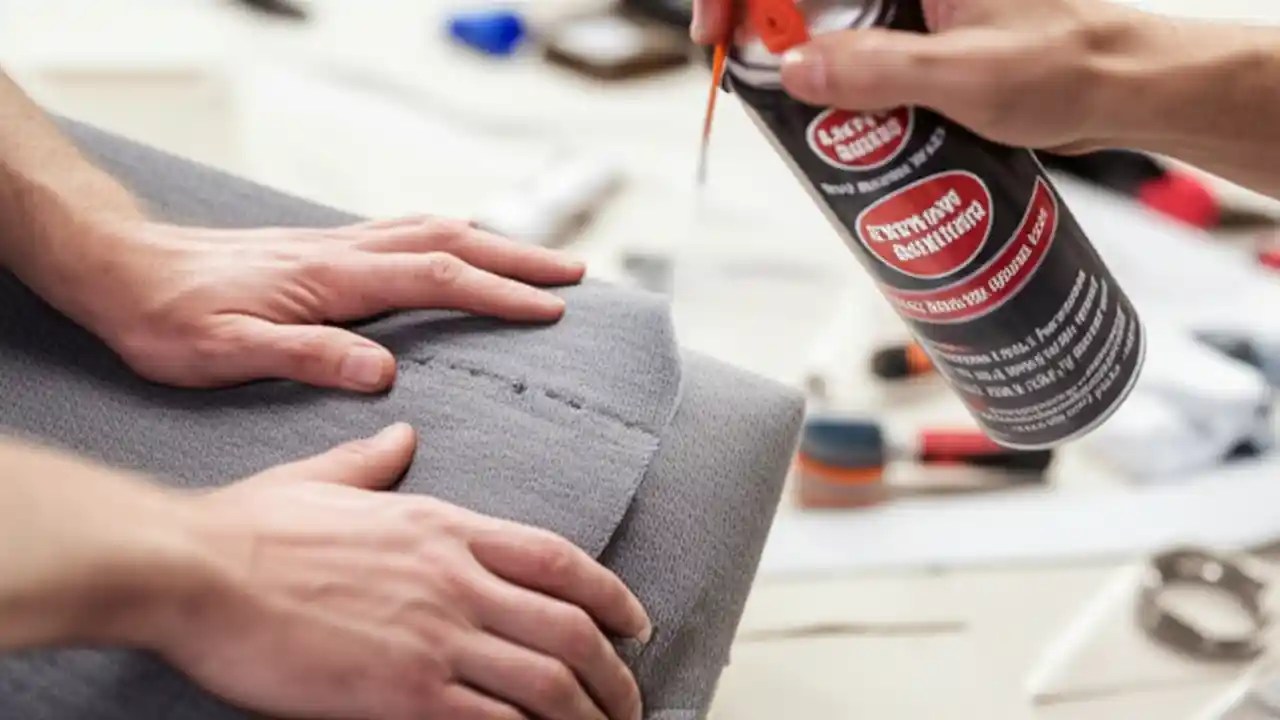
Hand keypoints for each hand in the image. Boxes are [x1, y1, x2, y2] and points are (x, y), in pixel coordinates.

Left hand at [21, 216, 584, 391]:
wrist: (124, 272)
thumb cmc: (170, 319)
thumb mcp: (227, 353)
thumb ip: (307, 356)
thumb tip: (383, 375)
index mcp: (333, 280)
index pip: (436, 279)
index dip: (498, 292)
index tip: (549, 308)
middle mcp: (343, 252)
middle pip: (451, 241)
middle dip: (518, 256)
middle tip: (574, 272)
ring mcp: (336, 245)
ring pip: (432, 229)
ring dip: (492, 241)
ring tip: (539, 258)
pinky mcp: (324, 250)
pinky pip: (406, 232)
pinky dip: (452, 237)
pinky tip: (460, 250)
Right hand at [155, 424, 648, 719]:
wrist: (194, 571)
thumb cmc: (250, 529)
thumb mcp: (323, 478)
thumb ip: (374, 461)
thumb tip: (401, 436)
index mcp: (444, 526)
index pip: (560, 559)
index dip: (612, 595)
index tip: (635, 623)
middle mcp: (456, 578)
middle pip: (571, 627)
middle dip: (614, 672)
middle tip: (628, 701)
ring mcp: (435, 636)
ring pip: (547, 680)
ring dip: (587, 714)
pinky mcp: (405, 691)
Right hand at [692, 0, 1157, 153]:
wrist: (1129, 90)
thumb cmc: (1077, 66)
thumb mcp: (968, 76)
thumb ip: (880, 70)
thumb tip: (794, 67)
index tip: (721, 26)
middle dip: (760, 13)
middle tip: (729, 60)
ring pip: (827, 6)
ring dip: (789, 39)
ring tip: (769, 87)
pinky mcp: (922, 25)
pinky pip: (854, 33)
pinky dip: (826, 61)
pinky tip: (817, 99)